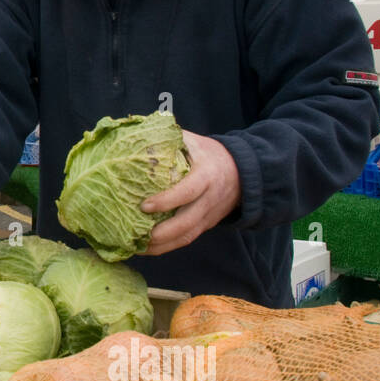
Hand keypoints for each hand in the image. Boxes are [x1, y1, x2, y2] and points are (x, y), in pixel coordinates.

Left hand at [140, 130, 240, 255]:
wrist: (244, 172)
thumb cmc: (210, 153)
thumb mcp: (194, 141)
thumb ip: (170, 137)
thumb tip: (136, 131)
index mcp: (207, 175)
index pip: (188, 191)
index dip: (167, 201)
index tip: (144, 205)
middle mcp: (210, 199)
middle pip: (188, 223)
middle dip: (162, 233)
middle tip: (136, 235)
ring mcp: (209, 215)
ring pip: (187, 237)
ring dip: (161, 246)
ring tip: (135, 248)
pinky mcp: (206, 225)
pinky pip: (186, 239)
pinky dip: (166, 248)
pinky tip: (145, 249)